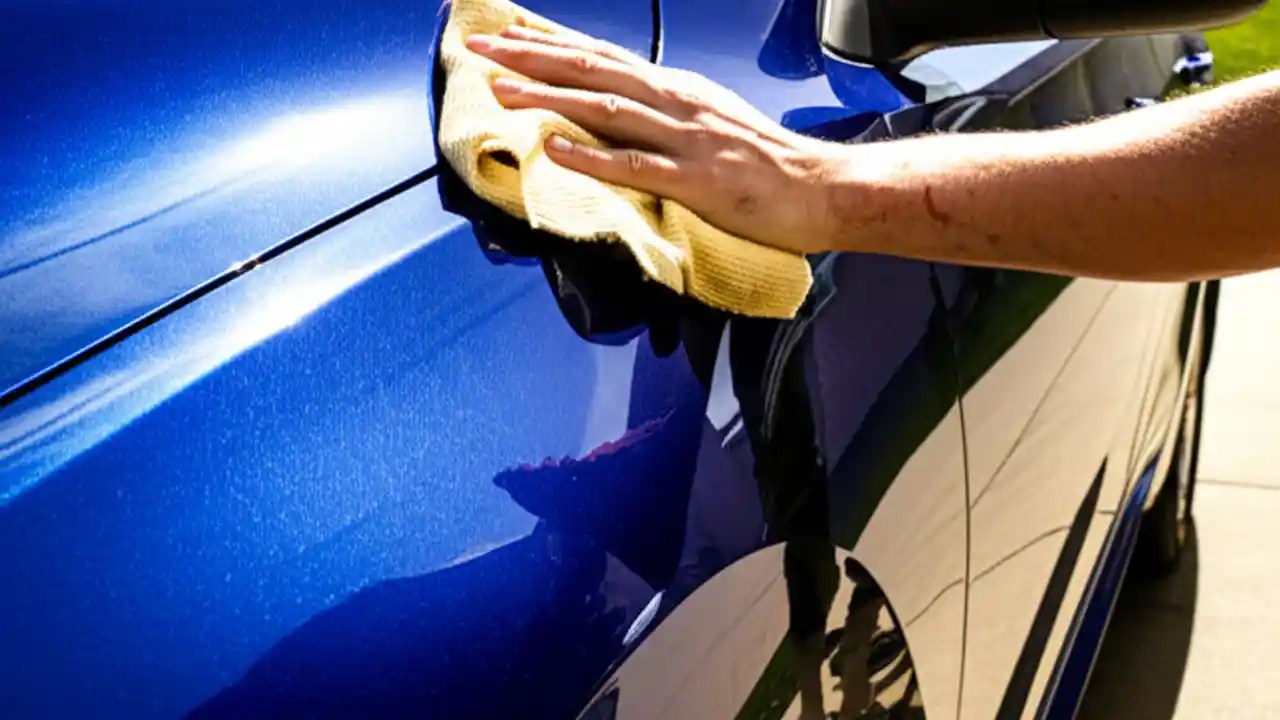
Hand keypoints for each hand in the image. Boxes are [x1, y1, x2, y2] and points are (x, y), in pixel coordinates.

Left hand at [465, 26, 849, 254]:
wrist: (822, 188)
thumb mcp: (710, 122)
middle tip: (483, 48)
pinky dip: (591, 156)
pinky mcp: (695, 180)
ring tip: (503, 89)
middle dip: (533, 56)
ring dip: (550, 96)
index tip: (507, 32)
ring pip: (605, 108)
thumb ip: (663, 114)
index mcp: (677, 90)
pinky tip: (556, 148)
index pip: (603, 57)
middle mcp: (676, 103)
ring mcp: (685, 139)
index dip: (551, 43)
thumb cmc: (765, 163)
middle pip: (594, 70)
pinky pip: (635, 165)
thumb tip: (617, 110)